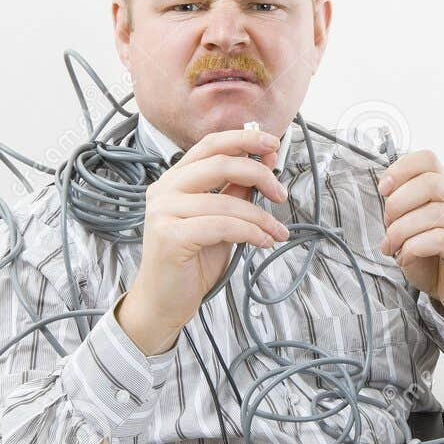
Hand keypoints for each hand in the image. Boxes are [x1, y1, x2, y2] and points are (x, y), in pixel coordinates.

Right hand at [116, 128, 289, 354]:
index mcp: (174, 180)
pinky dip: (250, 233)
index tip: (272, 146)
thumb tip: (264, 163)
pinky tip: (262, 242)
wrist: (163, 302)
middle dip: (259, 175)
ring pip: (226, 201)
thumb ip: (236, 192)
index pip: (210, 145)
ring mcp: (163, 212)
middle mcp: (164, 190)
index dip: (244, 140)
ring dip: (261, 217)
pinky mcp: (170, 236)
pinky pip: (222, 226)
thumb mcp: (220, 220)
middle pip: (220, 164)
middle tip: (281, 194)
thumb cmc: (191, 262)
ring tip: (276, 232)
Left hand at [377, 149, 443, 323]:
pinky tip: (407, 256)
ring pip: (435, 212)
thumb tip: (387, 202)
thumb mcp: (410, 234)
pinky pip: (442, 239)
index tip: (383, 189)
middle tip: (388, 225)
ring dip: (403, 230)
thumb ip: (400, 215)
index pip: (428, 161)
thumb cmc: (436, 263)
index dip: (401, 169)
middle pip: (431, 181)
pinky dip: (416, 246)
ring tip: (393, 247)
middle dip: (398, 202)